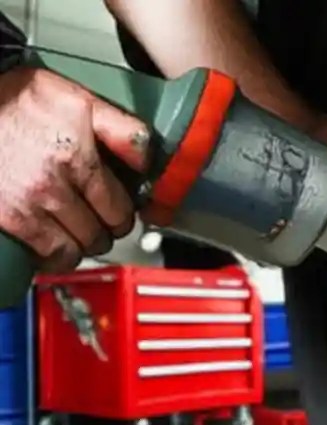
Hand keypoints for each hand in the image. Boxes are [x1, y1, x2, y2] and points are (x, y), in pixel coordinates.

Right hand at [0, 68, 148, 270]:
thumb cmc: (14, 99)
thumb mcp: (74, 99)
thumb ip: (118, 127)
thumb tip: (146, 159)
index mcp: (77, 157)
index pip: (119, 208)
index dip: (122, 213)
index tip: (118, 211)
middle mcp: (54, 185)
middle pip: (100, 232)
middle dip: (104, 230)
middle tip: (98, 222)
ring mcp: (29, 205)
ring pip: (76, 248)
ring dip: (82, 244)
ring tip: (77, 232)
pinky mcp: (8, 219)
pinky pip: (47, 255)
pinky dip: (56, 256)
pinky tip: (55, 245)